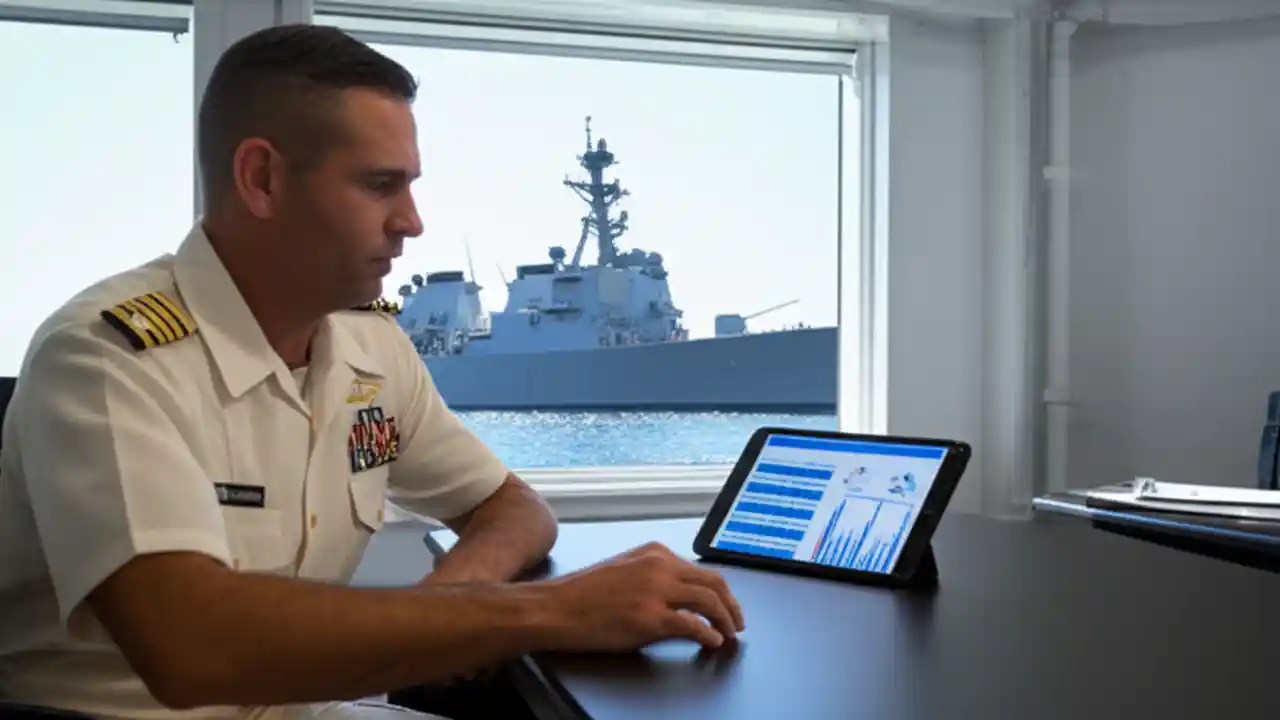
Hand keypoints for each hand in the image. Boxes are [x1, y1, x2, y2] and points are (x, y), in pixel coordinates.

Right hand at [540, 542, 744, 651]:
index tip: (728, 606)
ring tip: (729, 635)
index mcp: (654, 553)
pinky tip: (713, 642)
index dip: (721, 591)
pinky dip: (709, 634)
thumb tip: (680, 599)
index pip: (702, 570)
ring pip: (709, 601)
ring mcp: (656, 591)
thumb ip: (655, 578)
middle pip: (714, 582)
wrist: (554, 608)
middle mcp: (659, 566)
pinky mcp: (650, 618)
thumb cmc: (581, 595)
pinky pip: (692, 625)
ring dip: (726, 620)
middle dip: (732, 605)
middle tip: (738, 623)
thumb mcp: (624, 572)